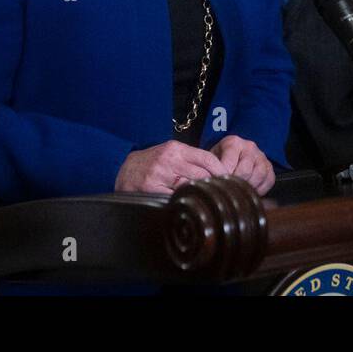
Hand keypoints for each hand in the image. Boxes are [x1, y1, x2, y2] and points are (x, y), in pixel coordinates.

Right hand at [114, 140, 228, 193]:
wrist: (124, 170)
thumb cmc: (152, 163)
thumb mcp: (170, 154)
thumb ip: (190, 160)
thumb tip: (218, 171)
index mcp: (175, 148)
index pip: (207, 158)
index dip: (220, 170)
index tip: (227, 179)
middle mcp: (169, 160)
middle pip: (202, 174)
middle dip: (212, 184)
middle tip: (219, 192)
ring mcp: (160, 175)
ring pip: (190, 186)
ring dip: (199, 193)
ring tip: (204, 198)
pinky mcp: (152, 189)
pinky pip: (175, 197)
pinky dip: (183, 201)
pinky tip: (186, 202)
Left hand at [209, 135, 275, 194]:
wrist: (233, 152)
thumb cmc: (221, 157)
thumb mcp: (212, 157)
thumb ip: (211, 167)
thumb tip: (209, 182)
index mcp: (233, 142)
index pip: (229, 162)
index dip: (224, 176)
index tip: (219, 185)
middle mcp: (249, 147)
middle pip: (245, 170)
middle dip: (236, 183)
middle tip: (230, 190)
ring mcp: (261, 156)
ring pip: (259, 174)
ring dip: (249, 186)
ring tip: (240, 191)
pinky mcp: (269, 165)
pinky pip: (269, 179)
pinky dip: (261, 189)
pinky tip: (251, 191)